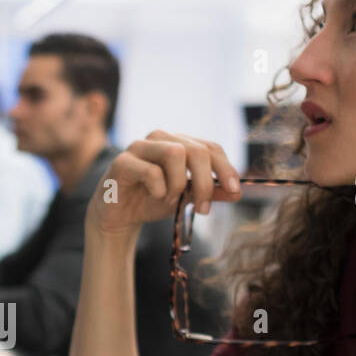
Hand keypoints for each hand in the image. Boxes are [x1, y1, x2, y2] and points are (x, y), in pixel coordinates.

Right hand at [86, 131, 241, 236]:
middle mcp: (160, 138)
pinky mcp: (121, 162)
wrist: (118, 217)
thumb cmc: (152, 202)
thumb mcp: (186, 198)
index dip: (226, 168)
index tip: (235, 192)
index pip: (210, 147)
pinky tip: (156, 198)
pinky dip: (160, 189)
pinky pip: (150, 171)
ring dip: (179, 184)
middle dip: (205, 182)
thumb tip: (237, 193)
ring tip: (172, 201)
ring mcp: (139, 147)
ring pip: (175, 153)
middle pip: (196, 150)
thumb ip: (210, 193)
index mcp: (178, 142)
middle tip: (204, 209)